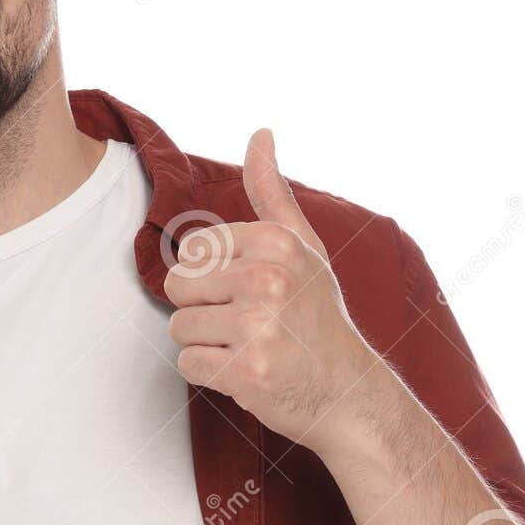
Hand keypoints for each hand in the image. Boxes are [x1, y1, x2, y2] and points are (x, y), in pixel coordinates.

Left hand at [165, 128, 381, 453]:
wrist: (348, 391)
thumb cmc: (318, 317)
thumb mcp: (302, 247)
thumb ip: (272, 193)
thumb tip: (260, 133)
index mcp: (275, 242)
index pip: (191, 251)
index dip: (210, 277)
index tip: (247, 293)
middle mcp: (267, 279)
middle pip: (177, 288)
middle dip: (202, 310)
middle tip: (246, 324)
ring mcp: (258, 327)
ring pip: (179, 328)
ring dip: (206, 344)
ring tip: (248, 347)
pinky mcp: (247, 371)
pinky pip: (189, 364)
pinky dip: (209, 374)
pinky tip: (246, 372)